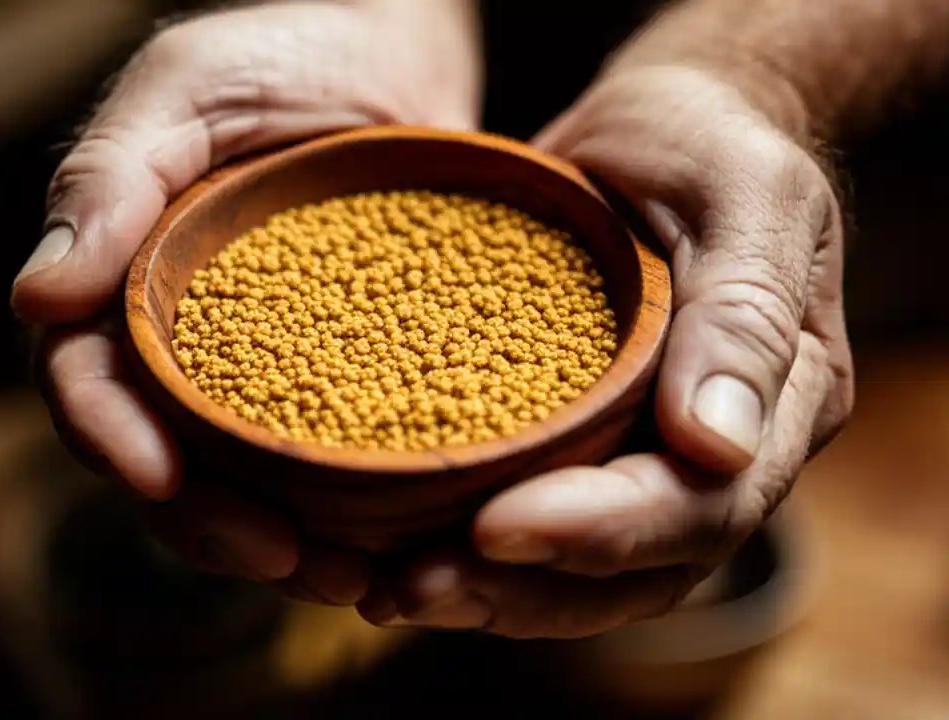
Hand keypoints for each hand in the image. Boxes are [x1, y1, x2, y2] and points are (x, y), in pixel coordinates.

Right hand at [12, 2, 478, 604]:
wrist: (394, 46)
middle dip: (210, 521)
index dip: (108, 436)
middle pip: (167, 460)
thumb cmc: (279, 49)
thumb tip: (37, 296)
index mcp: (124, 283)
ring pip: (251, 482)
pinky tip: (403, 536)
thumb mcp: (184, 91)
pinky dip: (359, 507)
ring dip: (288, 542)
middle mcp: (186, 343)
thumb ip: (110, 178)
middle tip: (281, 558)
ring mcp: (266, 367)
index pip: (88, 380)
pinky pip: (338, 456)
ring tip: (355, 578)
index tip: (156, 475)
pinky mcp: (346, 375)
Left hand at [357, 65, 853, 636]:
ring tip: (387, 590)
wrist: (664, 132)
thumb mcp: (745, 192)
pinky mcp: (583, 449)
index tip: (493, 528)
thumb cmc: (709, 145)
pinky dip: (466, 550)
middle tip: (411, 587)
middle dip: (522, 590)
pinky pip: (535, 525)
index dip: (600, 530)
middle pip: (636, 573)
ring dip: (485, 595)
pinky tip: (389, 550)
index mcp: (781, 403)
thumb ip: (741, 314)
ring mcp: (648, 460)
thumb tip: (716, 446)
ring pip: (582, 578)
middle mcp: (719, 457)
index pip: (700, 506)